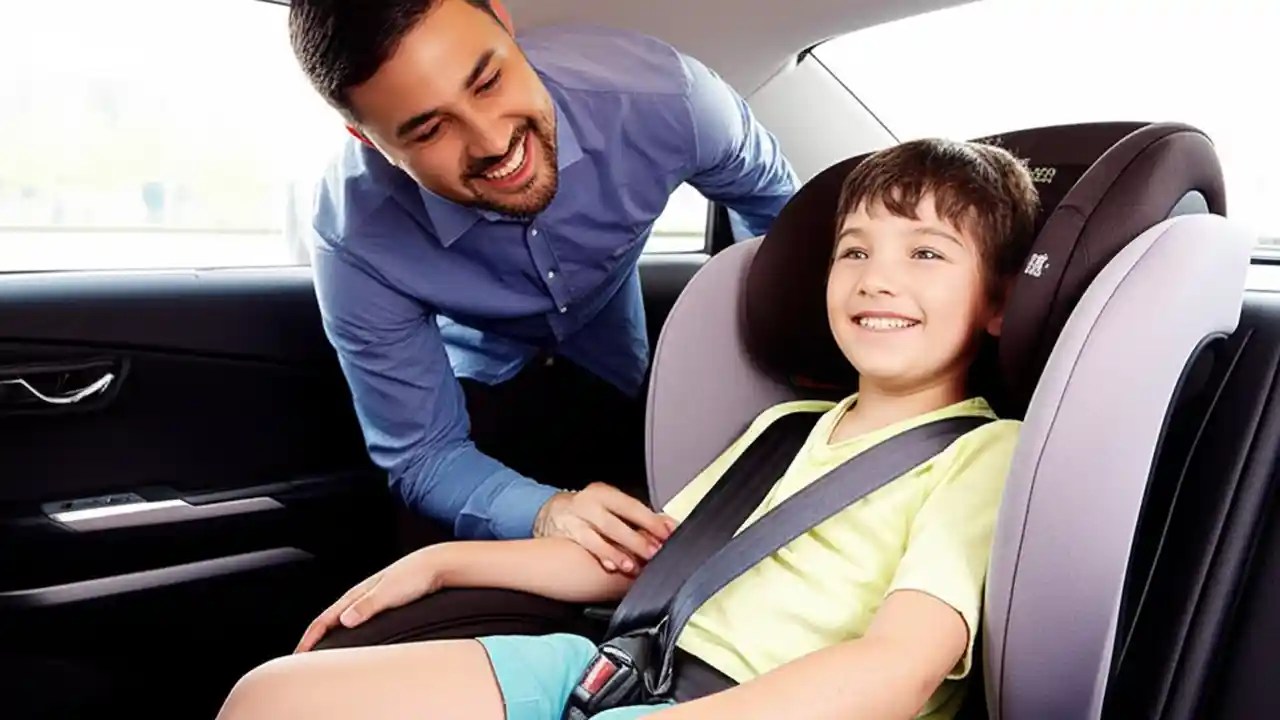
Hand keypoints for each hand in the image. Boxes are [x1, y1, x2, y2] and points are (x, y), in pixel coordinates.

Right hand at [294, 547, 444, 652]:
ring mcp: (370, 598)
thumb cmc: (416, 575)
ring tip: (318, 650)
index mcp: (357, 594)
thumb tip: (344, 620)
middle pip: (328, 619)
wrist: (436, 564)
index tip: (298, 654)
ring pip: (339, 619)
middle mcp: (360, 595)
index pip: (325, 619)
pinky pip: (354, 619)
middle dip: (312, 638)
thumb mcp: (390, 592)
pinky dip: (343, 630)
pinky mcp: (381, 602)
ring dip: (326, 634)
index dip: (309, 638)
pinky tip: (347, 637)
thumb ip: (367, 606)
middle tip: (301, 657)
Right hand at [532, 482, 677, 573]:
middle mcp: (590, 503)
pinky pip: (585, 545)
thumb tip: (668, 526)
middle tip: (655, 553)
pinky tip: (611, 566)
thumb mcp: (610, 506)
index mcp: (605, 493)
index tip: (669, 533)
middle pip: (616, 521)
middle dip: (637, 539)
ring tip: (634, 566)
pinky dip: (601, 556)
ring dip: (618, 552)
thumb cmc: (589, 511)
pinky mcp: (566, 533)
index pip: (632, 507)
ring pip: (599, 534)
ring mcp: (576, 518)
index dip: (652, 521)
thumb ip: (638, 517)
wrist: (551, 512)